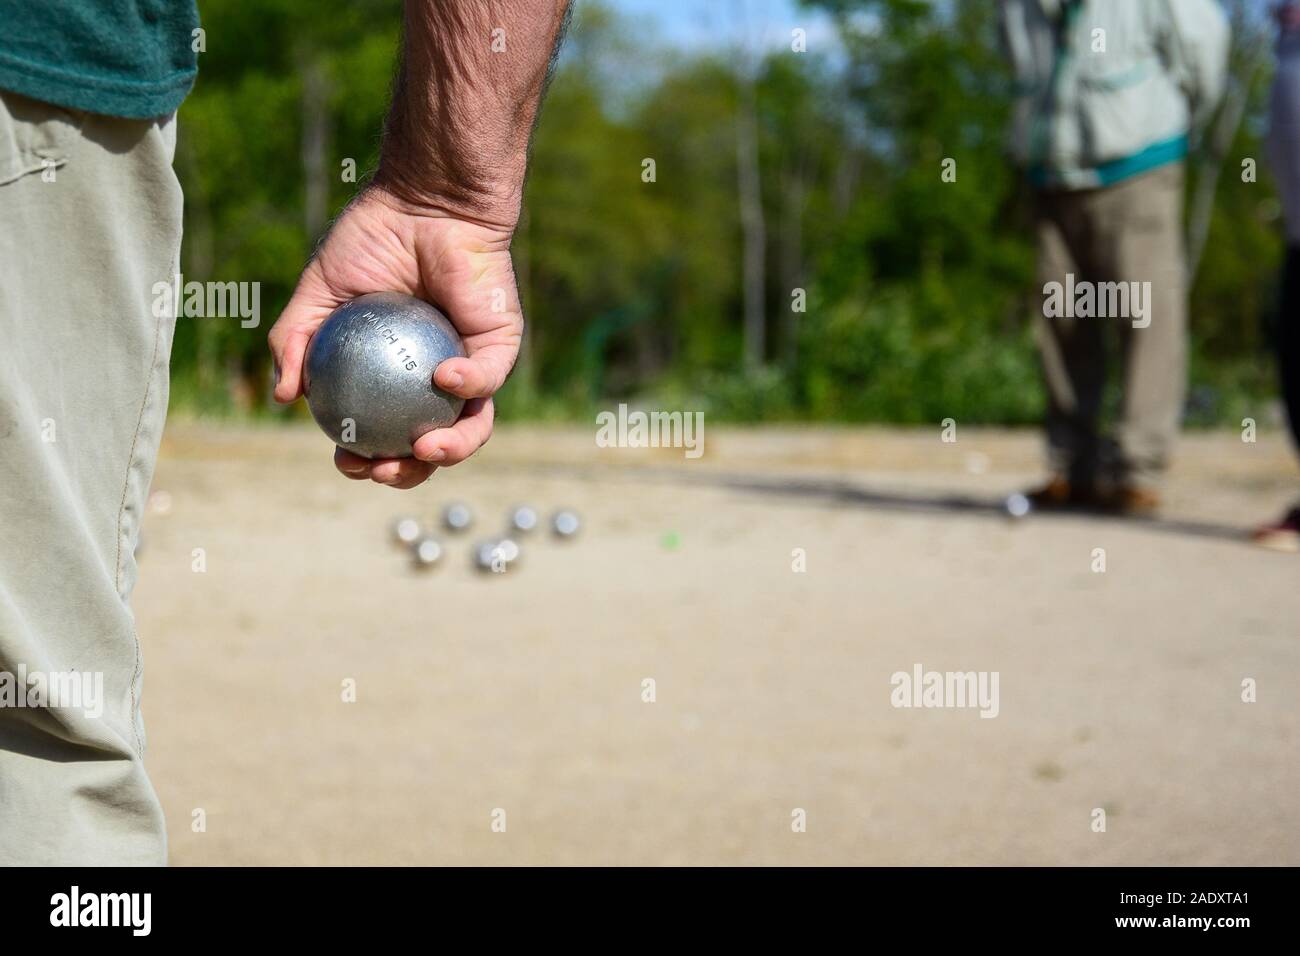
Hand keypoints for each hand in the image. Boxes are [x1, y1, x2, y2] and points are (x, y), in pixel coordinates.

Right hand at [267, 186, 522, 488]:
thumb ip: (296, 342)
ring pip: (471, 428)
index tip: (345, 459)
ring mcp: (471, 368)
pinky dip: (466, 385)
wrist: (424, 201)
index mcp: (393, 380)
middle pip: (428, 448)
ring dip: (449, 451)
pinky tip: (441, 379)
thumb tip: (283, 397)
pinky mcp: (501, 347)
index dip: (364, 460)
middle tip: (380, 467)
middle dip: (406, 474)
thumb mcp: (319, 293)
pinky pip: (487, 379)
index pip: (381, 434)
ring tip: (421, 449)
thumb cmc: (373, 240)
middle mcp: (434, 384)